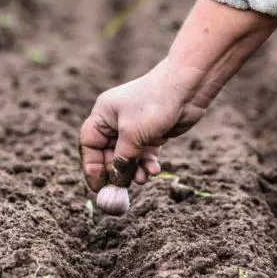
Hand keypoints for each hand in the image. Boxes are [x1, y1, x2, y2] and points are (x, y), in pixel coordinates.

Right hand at [79, 59, 206, 191]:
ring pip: (128, 157)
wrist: (187, 88)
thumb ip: (122, 160)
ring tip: (143, 179)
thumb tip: (116, 181)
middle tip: (122, 189)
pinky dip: (147, 164)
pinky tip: (154, 170)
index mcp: (103, 115)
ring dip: (134, 170)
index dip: (91, 166)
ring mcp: (135, 128)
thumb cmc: (154, 105)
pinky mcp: (152, 133)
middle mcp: (116, 121)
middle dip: (116, 171)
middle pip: (108, 154)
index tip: (97, 186)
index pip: (89, 144)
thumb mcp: (133, 135)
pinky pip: (144, 155)